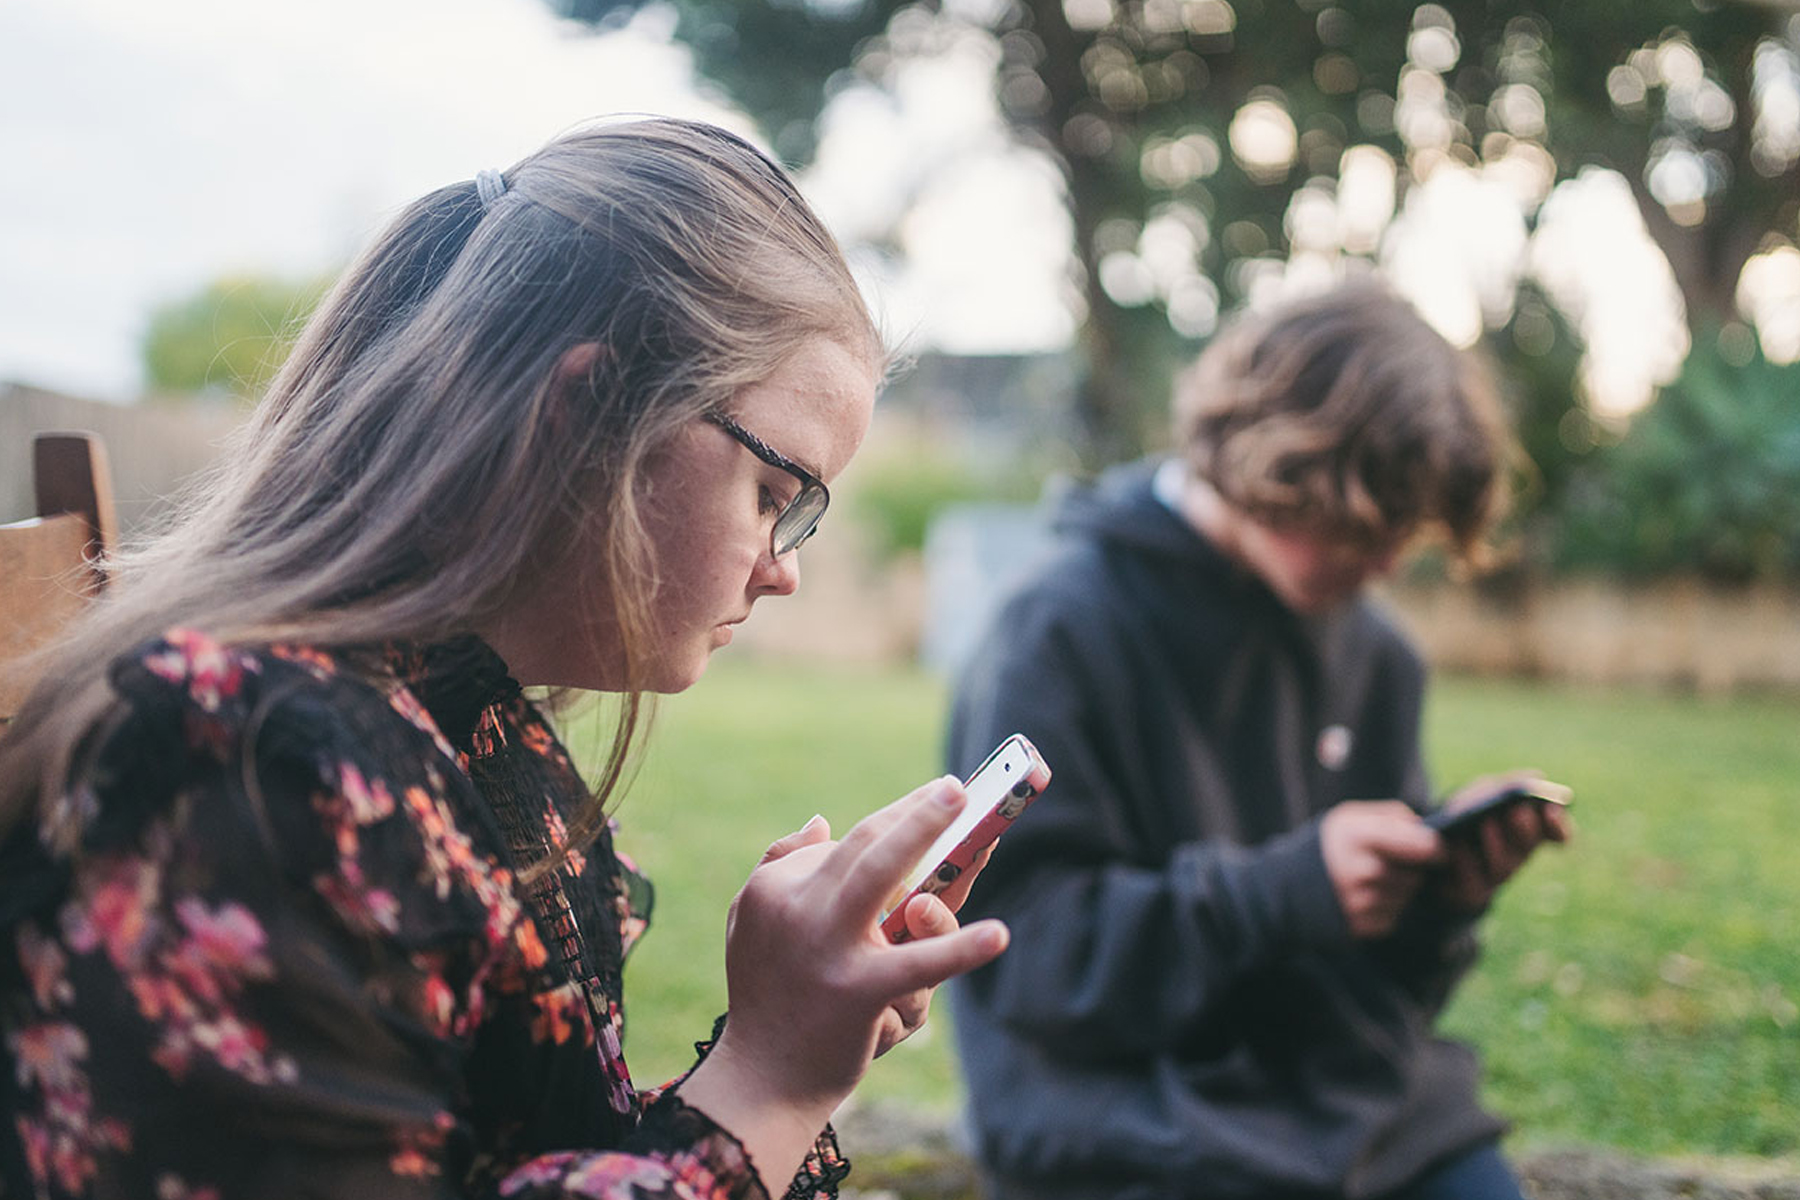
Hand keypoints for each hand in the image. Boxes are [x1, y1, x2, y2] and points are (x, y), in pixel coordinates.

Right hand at [677, 777, 1009, 1189]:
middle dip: (918, 813)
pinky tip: (997, 934)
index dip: (900, 820)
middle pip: (868, 845)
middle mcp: (798, 907)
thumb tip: (822, 820)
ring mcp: (828, 948)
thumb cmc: (765, 996)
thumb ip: (780, 864)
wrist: (761, 1082)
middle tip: (957, 788)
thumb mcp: (749, 922)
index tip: (937, 800)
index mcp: (776, 888)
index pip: (847, 845)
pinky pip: (918, 965)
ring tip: (981, 832)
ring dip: (932, 847)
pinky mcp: (859, 992)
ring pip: (886, 879)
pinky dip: (959, 948)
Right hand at [1320, 800, 1443, 937]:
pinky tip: (1364, 897)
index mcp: (1358, 836)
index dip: (1435, 848)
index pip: (1420, 845)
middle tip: (1388, 862)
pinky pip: (1394, 915)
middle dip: (1410, 869)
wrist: (1285, 887)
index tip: (1438, 849)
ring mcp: (1360, 902)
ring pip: (1406, 896)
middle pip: (1414, 874)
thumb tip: (1426, 829)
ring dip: (1398, 888)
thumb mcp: (1350, 817)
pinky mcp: (1362, 926)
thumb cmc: (1328, 845)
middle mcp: (1360, 871)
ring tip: (1371, 879)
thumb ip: (1391, 816)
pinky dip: (1386, 907)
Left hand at [1434, 771, 1572, 910]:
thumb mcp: (1482, 792)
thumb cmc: (1466, 813)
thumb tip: (1536, 776)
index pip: (1557, 835)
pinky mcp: (1470, 893)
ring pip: (1502, 867)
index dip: (1559, 826)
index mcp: (1528, 833)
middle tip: (1518, 811)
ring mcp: (1495, 878)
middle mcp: (1517, 857)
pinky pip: (1471, 883)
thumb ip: (1507, 785)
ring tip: (1487, 822)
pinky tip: (1457, 844)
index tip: (1552, 809)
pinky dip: (1465, 862)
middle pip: (1527, 848)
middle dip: (1524, 829)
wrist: (1432, 847)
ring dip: (1495, 844)